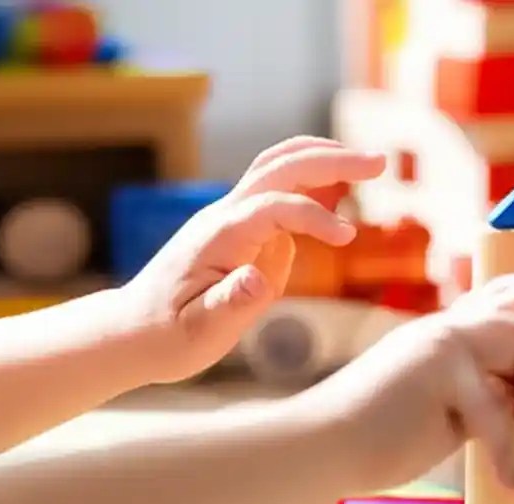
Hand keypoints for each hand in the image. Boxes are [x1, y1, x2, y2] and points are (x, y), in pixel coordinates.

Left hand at [122, 136, 385, 382]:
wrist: (133, 331)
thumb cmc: (166, 336)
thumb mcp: (199, 332)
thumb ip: (232, 303)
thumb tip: (260, 278)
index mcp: (218, 237)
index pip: (273, 208)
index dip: (313, 216)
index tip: (348, 238)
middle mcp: (225, 216)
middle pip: (280, 168)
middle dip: (331, 160)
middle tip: (380, 163)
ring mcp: (233, 218)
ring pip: (277, 168)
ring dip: (322, 158)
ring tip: (368, 164)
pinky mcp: (243, 229)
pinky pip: (279, 192)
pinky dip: (313, 179)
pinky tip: (341, 189)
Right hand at [301, 263, 513, 490]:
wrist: (322, 447)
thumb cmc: (383, 436)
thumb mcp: (452, 412)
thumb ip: (492, 395)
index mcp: (454, 332)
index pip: (513, 298)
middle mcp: (451, 326)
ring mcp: (442, 342)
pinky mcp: (437, 371)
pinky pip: (494, 409)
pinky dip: (507, 449)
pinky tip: (512, 482)